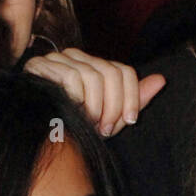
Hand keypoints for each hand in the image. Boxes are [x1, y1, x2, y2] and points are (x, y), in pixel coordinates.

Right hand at [22, 48, 165, 136]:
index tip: (128, 122)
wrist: (34, 139)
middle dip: (114, 106)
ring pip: (93, 75)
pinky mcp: (40, 65)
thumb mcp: (107, 119)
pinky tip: (73, 115)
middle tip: (106, 130)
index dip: (132, 97)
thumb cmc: (69, 129)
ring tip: (88, 125)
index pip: (123, 71)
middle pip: (111, 73)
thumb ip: (133, 101)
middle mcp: (77, 57)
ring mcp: (57, 59)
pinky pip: (72, 77)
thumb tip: (161, 79)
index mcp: (92, 66)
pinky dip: (78, 100)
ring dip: (96, 107)